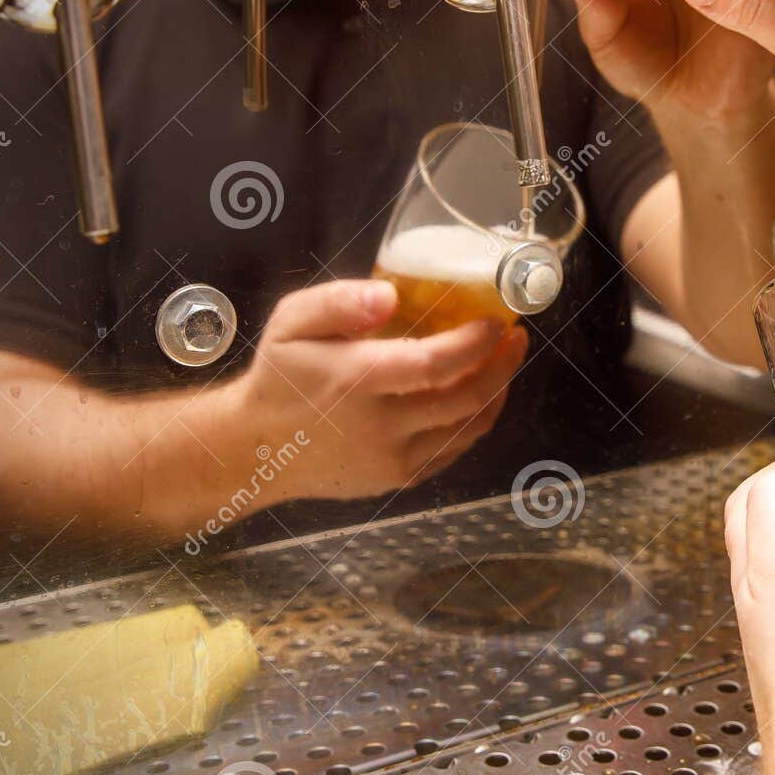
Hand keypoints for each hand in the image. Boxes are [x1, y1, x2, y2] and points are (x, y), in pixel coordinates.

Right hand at [227, 279, 526, 503]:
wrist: (258, 450)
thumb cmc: (279, 378)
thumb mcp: (291, 324)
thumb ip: (337, 302)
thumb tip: (390, 295)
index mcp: (357, 382)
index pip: (436, 364)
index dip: (477, 343)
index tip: (497, 321)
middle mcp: (382, 427)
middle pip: (467, 399)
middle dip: (503, 366)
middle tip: (515, 339)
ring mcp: (395, 460)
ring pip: (469, 428)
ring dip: (496, 393)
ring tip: (503, 362)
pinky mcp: (400, 479)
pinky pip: (454, 450)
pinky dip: (475, 421)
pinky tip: (477, 395)